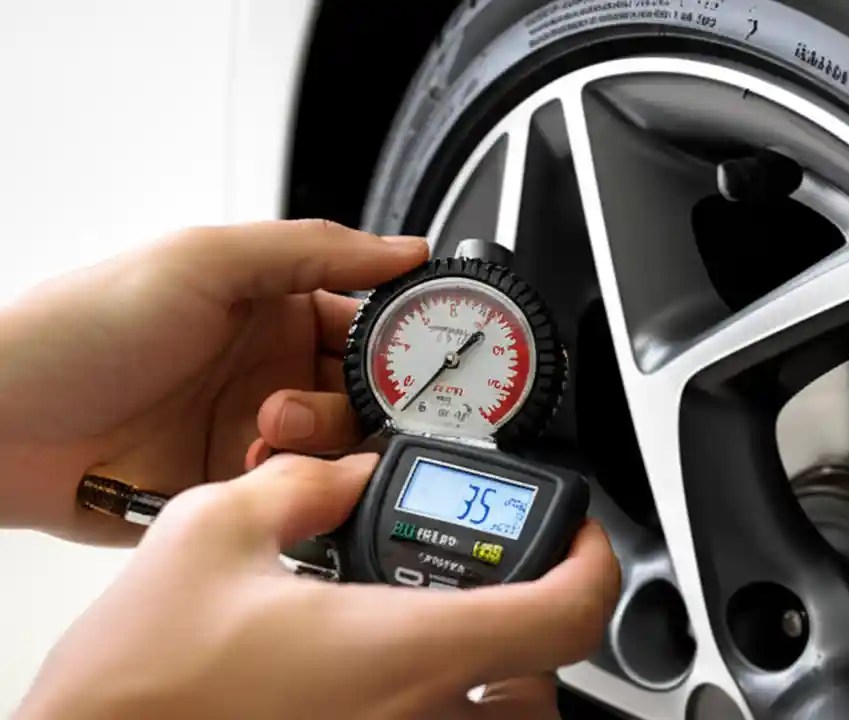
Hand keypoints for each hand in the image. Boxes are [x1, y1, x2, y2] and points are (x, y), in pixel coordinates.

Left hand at [0, 220, 428, 543]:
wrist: (2, 425)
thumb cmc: (82, 327)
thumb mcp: (202, 261)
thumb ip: (311, 251)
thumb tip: (403, 248)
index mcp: (273, 305)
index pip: (368, 321)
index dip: (401, 340)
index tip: (422, 358)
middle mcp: (271, 367)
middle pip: (365, 393)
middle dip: (353, 401)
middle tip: (303, 400)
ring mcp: (254, 430)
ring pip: (339, 448)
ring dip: (316, 443)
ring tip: (262, 434)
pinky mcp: (232, 485)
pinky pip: (298, 494)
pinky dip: (291, 487)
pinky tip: (250, 472)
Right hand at [14, 454, 621, 719]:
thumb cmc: (140, 682)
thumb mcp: (216, 532)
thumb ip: (302, 484)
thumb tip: (341, 472)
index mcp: (406, 649)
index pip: (566, 615)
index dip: (595, 564)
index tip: (578, 537)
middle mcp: (416, 719)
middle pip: (547, 688)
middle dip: (539, 630)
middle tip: (507, 586)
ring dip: (502, 684)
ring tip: (452, 637)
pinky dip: (446, 712)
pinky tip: (385, 683)